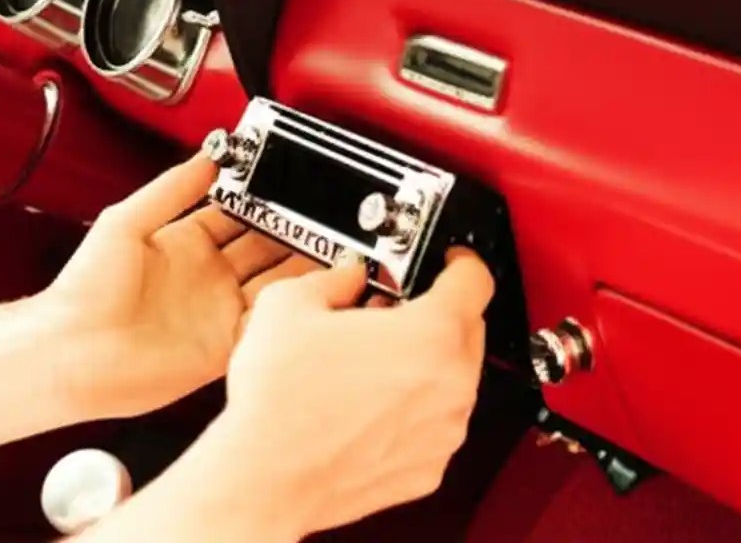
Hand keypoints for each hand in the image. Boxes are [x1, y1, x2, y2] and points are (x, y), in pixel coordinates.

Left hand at [36, 153, 316, 419]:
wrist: (71, 353)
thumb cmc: (83, 293)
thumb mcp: (126, 221)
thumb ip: (171, 188)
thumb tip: (207, 156)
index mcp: (185, 243)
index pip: (239, 215)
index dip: (266, 201)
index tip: (293, 186)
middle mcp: (207, 276)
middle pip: (266, 247)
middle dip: (295, 233)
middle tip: (326, 219)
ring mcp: (218, 311)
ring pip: (277, 284)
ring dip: (303, 268)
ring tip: (333, 251)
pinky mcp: (224, 346)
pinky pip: (267, 323)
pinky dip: (290, 310)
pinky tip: (310, 293)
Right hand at [214, 249, 493, 535]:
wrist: (265, 479)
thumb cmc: (280, 402)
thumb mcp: (289, 304)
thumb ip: (333, 276)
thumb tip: (346, 275)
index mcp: (432, 334)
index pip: (474, 279)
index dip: (460, 261)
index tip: (449, 261)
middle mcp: (451, 385)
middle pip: (468, 329)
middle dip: (435, 313)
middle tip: (390, 312)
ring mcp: (443, 432)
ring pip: (452, 380)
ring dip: (424, 364)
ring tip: (368, 362)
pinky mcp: (428, 468)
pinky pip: (434, 424)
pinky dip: (413, 410)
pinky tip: (366, 404)